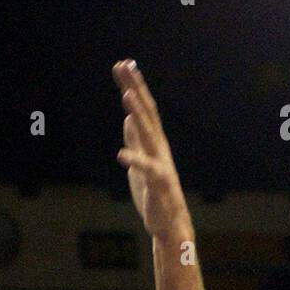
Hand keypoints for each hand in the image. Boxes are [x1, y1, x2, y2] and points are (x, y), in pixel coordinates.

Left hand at [113, 60, 191, 242]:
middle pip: (147, 112)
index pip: (143, 109)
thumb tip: (128, 119)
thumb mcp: (139, 163)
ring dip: (138, 114)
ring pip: (149, 134)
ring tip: (126, 96)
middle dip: (135, 88)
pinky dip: (134, 161)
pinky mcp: (158, 183)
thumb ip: (135, 141)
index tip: (123, 65)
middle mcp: (159, 148)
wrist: (169, 224)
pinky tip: (121, 154)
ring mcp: (160, 163)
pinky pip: (146, 170)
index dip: (134, 86)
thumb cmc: (155, 195)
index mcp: (154, 143)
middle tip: (124, 65)